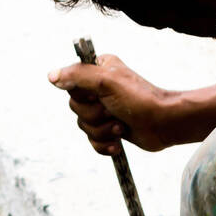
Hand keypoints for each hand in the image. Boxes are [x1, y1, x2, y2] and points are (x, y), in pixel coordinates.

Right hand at [47, 54, 177, 153]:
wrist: (164, 124)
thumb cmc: (139, 100)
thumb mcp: (106, 81)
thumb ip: (77, 75)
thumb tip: (51, 77)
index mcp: (96, 71)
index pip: (71, 86)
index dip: (83, 97)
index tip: (99, 97)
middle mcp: (98, 89)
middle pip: (76, 109)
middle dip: (95, 116)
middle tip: (114, 111)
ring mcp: (105, 110)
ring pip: (84, 126)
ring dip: (103, 130)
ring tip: (121, 126)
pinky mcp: (111, 129)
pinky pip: (93, 141)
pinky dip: (104, 145)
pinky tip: (117, 143)